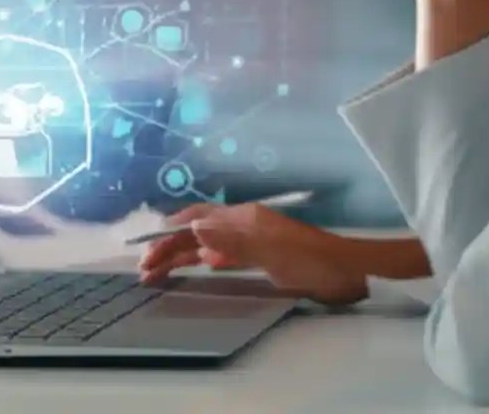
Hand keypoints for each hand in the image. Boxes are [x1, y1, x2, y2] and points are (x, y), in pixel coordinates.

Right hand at [137, 204, 368, 304]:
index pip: (195, 219)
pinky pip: (223, 255)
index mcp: (242, 218)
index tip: (144, 247)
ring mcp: (251, 240)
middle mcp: (242, 225)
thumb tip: (192, 229)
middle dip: (168, 247)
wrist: (344, 271)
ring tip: (157, 271)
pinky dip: (203, 260)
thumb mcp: (268, 252)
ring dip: (182, 255)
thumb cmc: (308, 260)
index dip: (168, 232)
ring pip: (207, 245)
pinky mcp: (260, 256)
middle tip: (144, 269)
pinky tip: (195, 266)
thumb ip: (230, 241)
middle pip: (197, 233)